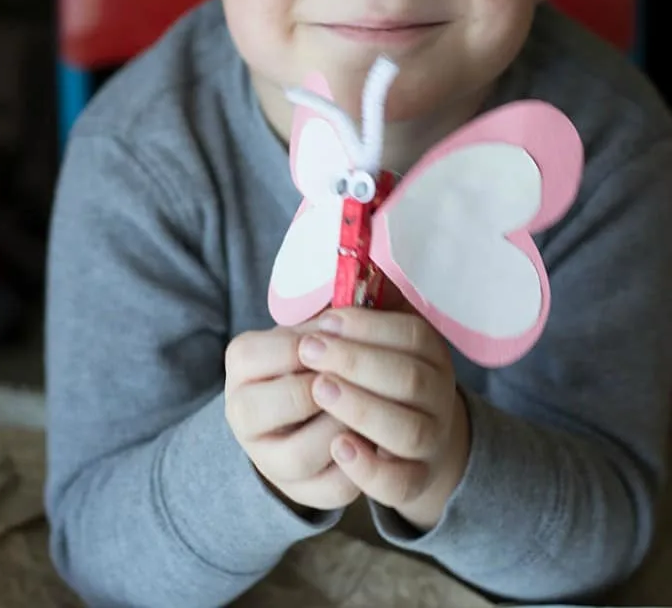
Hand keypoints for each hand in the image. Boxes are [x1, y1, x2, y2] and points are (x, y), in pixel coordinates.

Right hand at [224, 323, 359, 511]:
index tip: (338, 335)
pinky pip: (332, 488)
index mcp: (242, 365)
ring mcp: (269, 460)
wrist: (321, 406)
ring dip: (344, 426)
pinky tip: (381, 438)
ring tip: (373, 405)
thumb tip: (353, 316)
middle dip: (323, 388)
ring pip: (301, 454)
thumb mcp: (316, 330)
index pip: (255, 355)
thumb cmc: (322, 355)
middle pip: (271, 406)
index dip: (304, 346)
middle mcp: (242, 416)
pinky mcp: (303, 491)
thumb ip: (326, 324)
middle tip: (354, 377)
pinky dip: (363, 464)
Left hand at [297, 308, 470, 530]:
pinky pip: (400, 482)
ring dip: (361, 407)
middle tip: (310, 350)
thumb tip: (350, 268)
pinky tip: (338, 447)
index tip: (326, 321)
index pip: (412, 335)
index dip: (369, 327)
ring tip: (318, 388)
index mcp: (433, 354)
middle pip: (410, 380)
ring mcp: (432, 442)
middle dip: (357, 362)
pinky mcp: (414, 481)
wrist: (406, 441)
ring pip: (408, 430)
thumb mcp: (377, 338)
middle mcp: (441, 396)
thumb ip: (365, 310)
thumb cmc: (376, 375)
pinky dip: (370, 467)